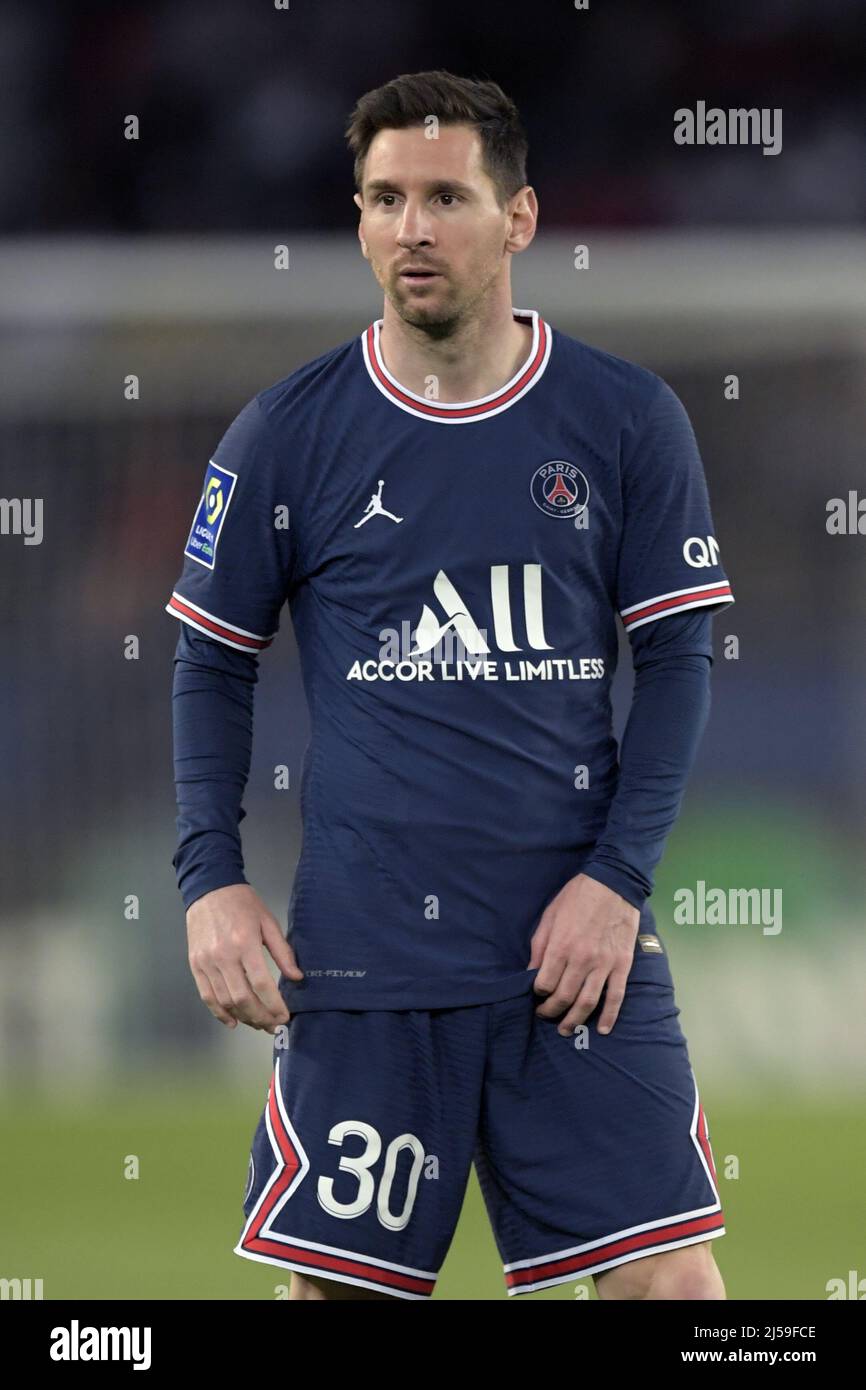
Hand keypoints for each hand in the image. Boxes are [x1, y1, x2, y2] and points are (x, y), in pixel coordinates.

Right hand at [186, 883, 303, 1032]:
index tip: (284, 1016)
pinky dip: (220, 1013)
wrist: (209, 889)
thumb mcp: (268, 922)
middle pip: (242, 998)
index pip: (261, 984)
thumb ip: (282, 952)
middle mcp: (223, 957)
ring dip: (243, 1018)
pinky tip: (233, 1022)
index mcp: (245, 944)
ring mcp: (206, 963)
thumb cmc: (243, 904)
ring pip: (225, 1001)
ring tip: (258, 1024)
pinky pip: (207, 996)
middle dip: (260, 1017)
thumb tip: (296, 977)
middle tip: (273, 1025)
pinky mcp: (195, 965)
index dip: (274, 1005)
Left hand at [527, 873, 638, 1036]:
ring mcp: (604, 965)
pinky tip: (603, 1029)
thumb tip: (532, 972)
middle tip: (545, 1015)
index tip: (537, 994)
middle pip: (563, 998)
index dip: (537, 993)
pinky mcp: (622, 966)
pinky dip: (610, 1016)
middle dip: (551, 1011)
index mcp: (560, 947)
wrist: (613, 884)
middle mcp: (581, 961)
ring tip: (566, 1030)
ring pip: (587, 1003)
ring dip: (574, 1020)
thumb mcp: (550, 917)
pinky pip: (616, 997)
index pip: (544, 984)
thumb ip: (540, 947)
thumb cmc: (576, 898)